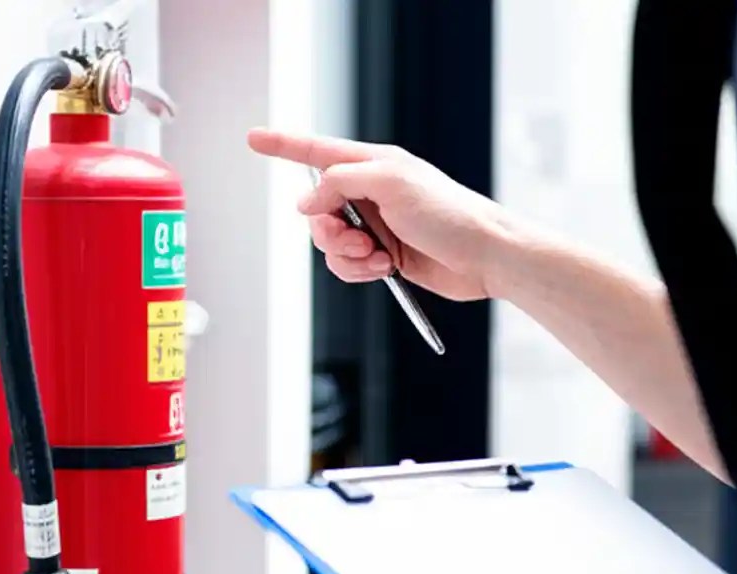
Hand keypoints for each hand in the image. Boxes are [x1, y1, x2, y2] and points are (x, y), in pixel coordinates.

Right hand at [247, 128, 516, 300]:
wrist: (484, 258)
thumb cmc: (450, 214)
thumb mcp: (391, 182)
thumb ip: (341, 182)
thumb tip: (308, 203)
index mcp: (373, 164)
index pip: (316, 150)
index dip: (282, 145)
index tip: (252, 138)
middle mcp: (370, 193)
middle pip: (317, 208)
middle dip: (327, 230)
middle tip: (354, 239)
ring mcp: (376, 225)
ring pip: (328, 242)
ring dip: (346, 255)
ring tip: (376, 258)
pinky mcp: (382, 256)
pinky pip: (346, 265)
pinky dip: (357, 271)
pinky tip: (383, 270)